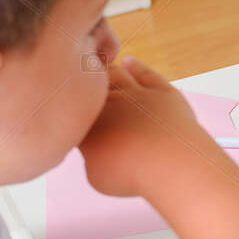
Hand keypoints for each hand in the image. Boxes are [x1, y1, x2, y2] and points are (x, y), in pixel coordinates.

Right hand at [78, 57, 211, 198]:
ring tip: (97, 67)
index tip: (68, 111)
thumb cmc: (132, 175)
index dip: (70, 110)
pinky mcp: (162, 92)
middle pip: (91, 88)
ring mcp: (136, 94)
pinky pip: (145, 74)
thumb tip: (98, 151)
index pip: (74, 112)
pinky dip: (135, 66)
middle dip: (83, 85)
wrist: (169, 163)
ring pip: (115, 75)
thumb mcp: (98, 175)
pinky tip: (128, 62)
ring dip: (105, 71)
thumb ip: (93, 158)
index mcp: (88, 125)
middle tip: (77, 83)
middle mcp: (108, 104)